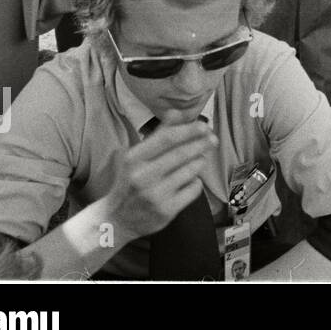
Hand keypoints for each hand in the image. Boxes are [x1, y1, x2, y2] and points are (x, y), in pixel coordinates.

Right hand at [102, 120, 217, 239]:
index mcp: (134, 159)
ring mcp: (154, 195)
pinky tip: (190, 180)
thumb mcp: (137, 156)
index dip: (189, 130)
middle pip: (182, 153)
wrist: (117, 218)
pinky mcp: (166, 210)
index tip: (204, 125)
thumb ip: (158, 134)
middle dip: (202, 144)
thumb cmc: (130, 181)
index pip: (167, 138)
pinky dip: (196, 181)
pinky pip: (193, 189)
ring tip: (200, 158)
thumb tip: (176, 111)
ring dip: (200, 161)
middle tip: (212, 139)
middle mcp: (142, 176)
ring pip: (191, 171)